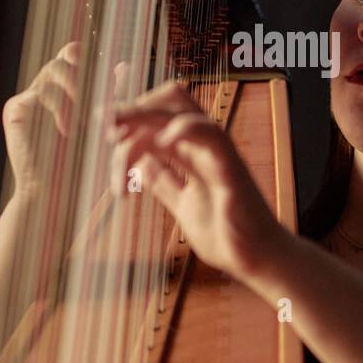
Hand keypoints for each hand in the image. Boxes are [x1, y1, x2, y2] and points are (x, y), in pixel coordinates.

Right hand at [2, 41, 128, 198]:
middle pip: (66, 55)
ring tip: (86, 113)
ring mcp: (29, 97)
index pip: (76, 56)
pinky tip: (68, 129)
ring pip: (55, 68)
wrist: (58, 193)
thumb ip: (111, 95)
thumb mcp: (104, 125)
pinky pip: (40, 91)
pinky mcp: (15, 109)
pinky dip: (59, 107)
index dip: (93, 56)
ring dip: (77, 87)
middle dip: (87, 68)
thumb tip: (124, 64)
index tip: (113, 70)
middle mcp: (45, 89)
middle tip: (100, 91)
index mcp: (65, 91)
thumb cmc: (85, 164)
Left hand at [106, 79, 287, 285]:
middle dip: (132, 107)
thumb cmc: (229, 236)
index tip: (104, 128)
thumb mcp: (184, 205)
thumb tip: (140, 166)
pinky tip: (160, 143)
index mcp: (194, 153)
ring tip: (115, 133)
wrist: (260, 261)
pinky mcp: (231, 168)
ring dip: (143, 115)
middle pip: (170, 101)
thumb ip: (165, 183)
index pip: (161, 116)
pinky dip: (182, 129)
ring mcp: (219, 154)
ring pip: (182, 110)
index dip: (132, 114)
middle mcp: (205, 146)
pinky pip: (210, 133)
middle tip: (102, 122)